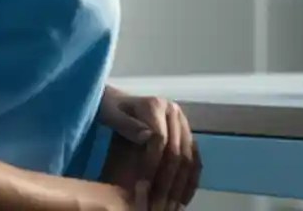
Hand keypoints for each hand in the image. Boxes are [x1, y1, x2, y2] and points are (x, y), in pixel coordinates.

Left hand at [100, 91, 200, 210]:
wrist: (115, 102)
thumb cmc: (108, 109)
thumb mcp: (110, 114)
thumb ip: (126, 124)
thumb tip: (149, 136)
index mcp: (156, 105)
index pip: (159, 139)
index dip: (151, 165)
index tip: (141, 188)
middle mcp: (174, 112)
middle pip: (177, 152)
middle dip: (166, 182)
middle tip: (155, 206)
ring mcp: (182, 123)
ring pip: (188, 158)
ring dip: (180, 186)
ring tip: (170, 208)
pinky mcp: (186, 134)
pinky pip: (194, 159)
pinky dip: (190, 181)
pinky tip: (183, 200)